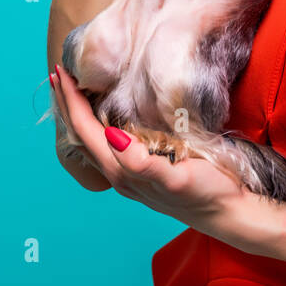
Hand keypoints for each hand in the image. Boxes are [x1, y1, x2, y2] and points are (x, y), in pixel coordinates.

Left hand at [49, 65, 259, 243]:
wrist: (227, 213)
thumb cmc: (205, 193)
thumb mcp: (176, 178)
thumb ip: (143, 163)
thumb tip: (112, 137)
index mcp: (122, 171)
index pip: (85, 130)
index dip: (71, 101)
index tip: (62, 72)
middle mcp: (119, 173)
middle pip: (82, 135)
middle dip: (67, 104)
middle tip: (58, 73)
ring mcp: (130, 173)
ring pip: (92, 141)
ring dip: (79, 114)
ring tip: (74, 90)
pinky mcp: (143, 170)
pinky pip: (108, 144)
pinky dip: (98, 123)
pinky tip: (105, 115)